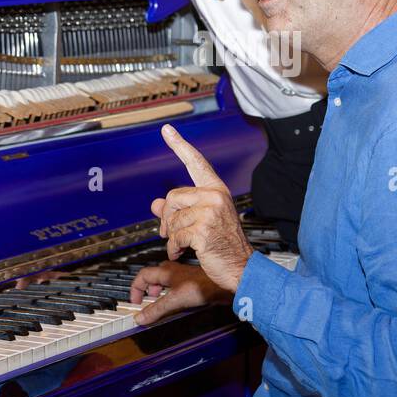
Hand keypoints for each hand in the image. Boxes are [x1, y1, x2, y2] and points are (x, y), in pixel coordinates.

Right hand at [129, 262, 230, 325]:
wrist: (225, 286)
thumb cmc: (204, 287)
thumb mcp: (175, 300)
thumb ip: (157, 310)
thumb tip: (140, 318)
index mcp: (167, 272)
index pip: (143, 275)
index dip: (136, 288)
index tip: (135, 301)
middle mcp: (174, 271)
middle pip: (154, 275)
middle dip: (148, 288)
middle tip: (148, 300)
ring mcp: (184, 275)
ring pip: (166, 279)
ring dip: (160, 290)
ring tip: (161, 301)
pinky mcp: (193, 281)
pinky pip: (176, 284)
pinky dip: (171, 292)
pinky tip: (177, 301)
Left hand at [150, 125, 252, 291]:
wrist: (241, 267)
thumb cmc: (223, 245)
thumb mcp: (201, 222)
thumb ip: (178, 210)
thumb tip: (155, 205)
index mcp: (216, 190)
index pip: (195, 163)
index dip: (179, 145)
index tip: (166, 130)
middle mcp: (214, 196)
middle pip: (172, 197)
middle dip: (167, 218)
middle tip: (170, 234)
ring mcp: (210, 212)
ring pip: (172, 219)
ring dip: (172, 237)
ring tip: (182, 246)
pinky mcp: (203, 229)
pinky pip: (175, 236)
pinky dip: (174, 248)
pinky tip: (182, 253)